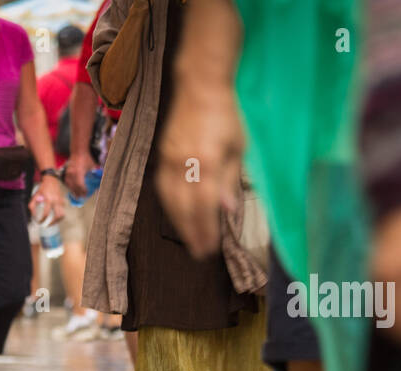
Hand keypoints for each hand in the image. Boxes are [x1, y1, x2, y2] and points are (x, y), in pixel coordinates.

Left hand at [29, 175, 64, 221]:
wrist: (51, 180)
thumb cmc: (43, 187)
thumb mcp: (35, 195)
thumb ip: (32, 205)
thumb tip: (33, 215)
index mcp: (49, 199)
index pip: (46, 213)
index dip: (42, 219)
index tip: (39, 222)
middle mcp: (56, 201)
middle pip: (57, 216)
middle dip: (52, 223)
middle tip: (47, 225)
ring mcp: (61, 201)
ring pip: (62, 214)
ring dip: (58, 221)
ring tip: (52, 223)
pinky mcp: (63, 201)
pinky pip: (63, 211)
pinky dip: (60, 215)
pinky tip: (55, 217)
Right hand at [65, 151, 94, 196]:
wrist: (78, 151)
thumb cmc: (87, 159)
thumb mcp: (92, 166)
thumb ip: (95, 174)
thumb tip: (99, 182)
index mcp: (79, 172)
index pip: (80, 185)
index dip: (83, 191)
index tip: (86, 194)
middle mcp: (72, 173)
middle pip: (74, 186)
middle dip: (78, 193)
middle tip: (82, 198)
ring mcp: (68, 173)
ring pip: (70, 185)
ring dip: (73, 191)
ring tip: (76, 196)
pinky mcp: (66, 172)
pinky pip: (67, 182)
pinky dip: (69, 186)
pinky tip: (72, 190)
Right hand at [154, 80, 243, 258]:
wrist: (200, 86)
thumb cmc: (226, 115)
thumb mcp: (238, 147)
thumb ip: (230, 180)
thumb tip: (226, 210)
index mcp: (206, 161)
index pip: (205, 205)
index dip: (207, 229)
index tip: (211, 247)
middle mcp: (183, 163)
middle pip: (185, 208)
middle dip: (192, 233)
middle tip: (200, 253)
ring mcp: (168, 160)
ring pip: (170, 201)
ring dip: (179, 224)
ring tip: (189, 239)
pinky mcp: (162, 156)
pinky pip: (162, 189)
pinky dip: (170, 207)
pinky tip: (177, 216)